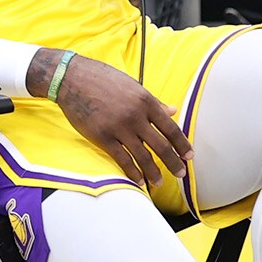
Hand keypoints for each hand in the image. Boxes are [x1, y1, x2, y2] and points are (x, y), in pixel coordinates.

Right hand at [46, 52, 191, 185]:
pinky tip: (139, 180)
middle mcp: (136, 116)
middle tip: (181, 174)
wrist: (73, 79)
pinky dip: (133, 172)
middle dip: (173, 162)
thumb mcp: (133, 86)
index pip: (170, 128)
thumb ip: (153, 101)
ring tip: (159, 183)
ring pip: (143, 156)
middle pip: (161, 145)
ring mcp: (119, 128)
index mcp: (145, 101)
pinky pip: (122, 160)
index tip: (189, 156)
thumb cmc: (104, 80)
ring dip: (153, 172)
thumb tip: (173, 111)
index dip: (182, 144)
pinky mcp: (103, 137)